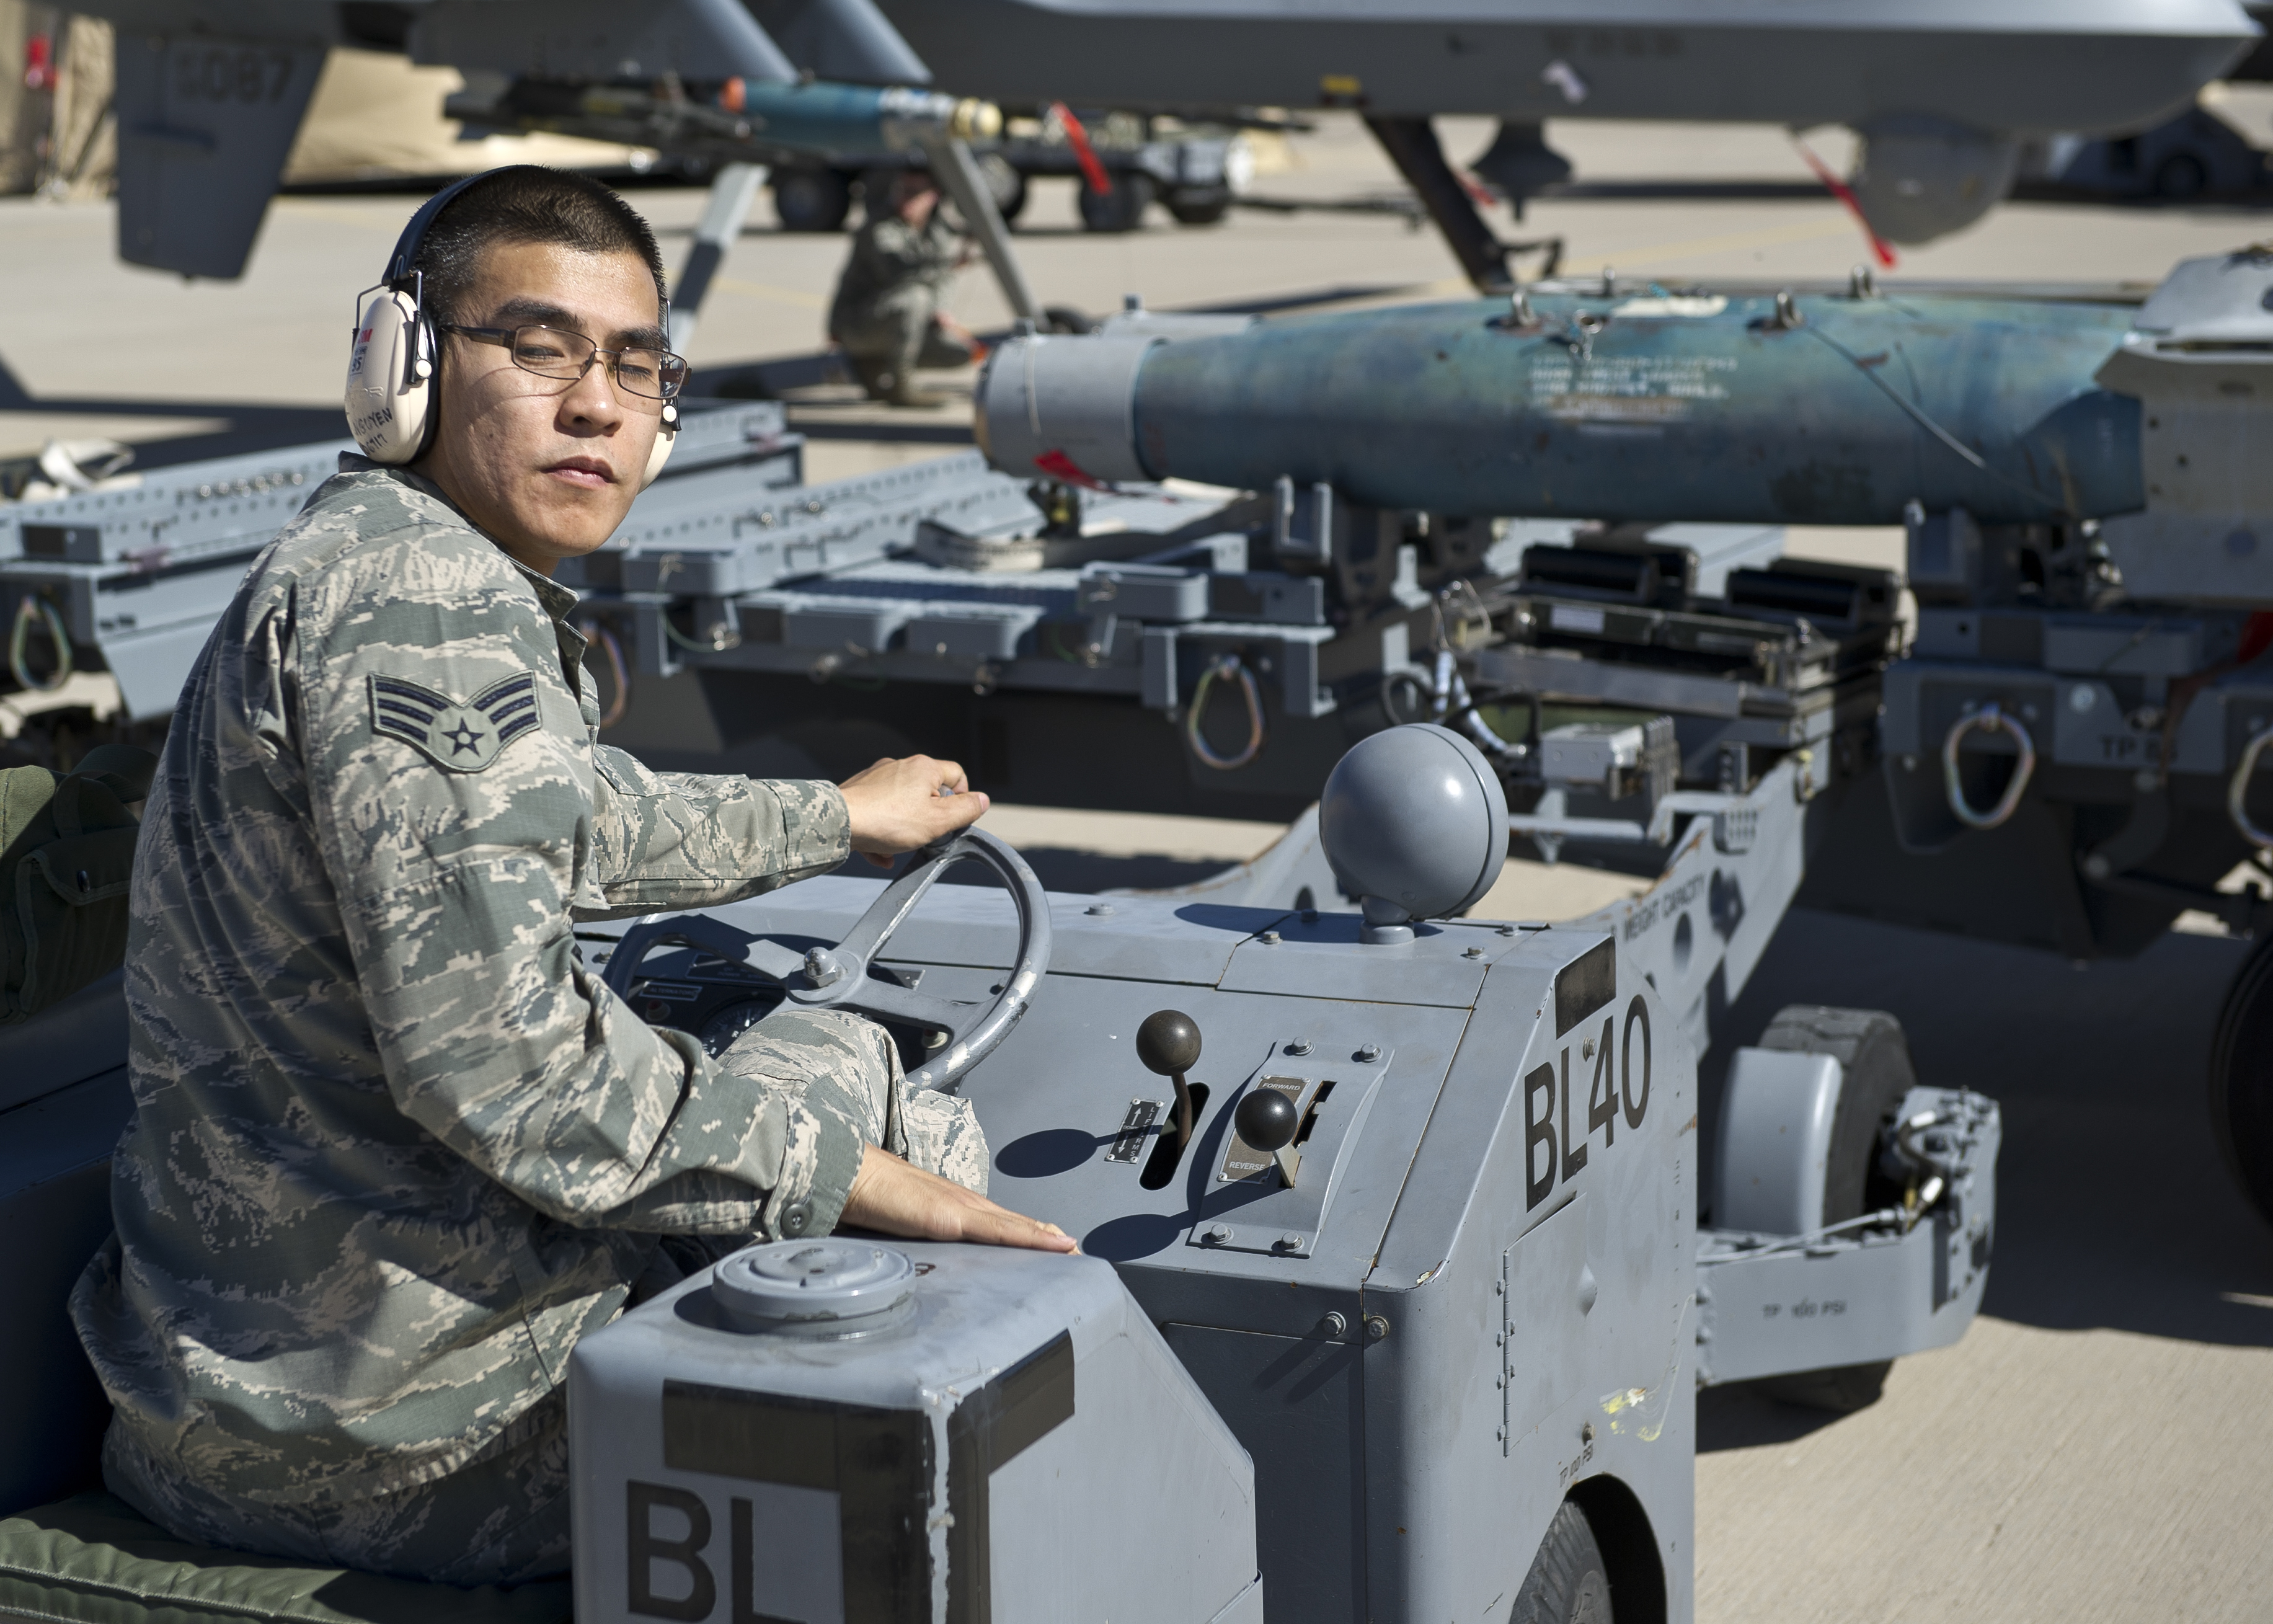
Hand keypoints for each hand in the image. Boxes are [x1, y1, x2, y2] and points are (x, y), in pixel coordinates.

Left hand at [839, 754, 986, 865]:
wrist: (838, 822)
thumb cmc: (888, 821)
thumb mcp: (938, 820)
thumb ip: (965, 810)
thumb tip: (982, 800)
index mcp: (924, 767)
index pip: (957, 774)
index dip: (962, 798)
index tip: (954, 819)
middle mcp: (900, 766)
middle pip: (928, 791)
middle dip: (929, 817)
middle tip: (925, 836)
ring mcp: (877, 778)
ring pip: (902, 805)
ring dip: (905, 828)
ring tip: (898, 846)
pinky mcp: (859, 792)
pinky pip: (879, 813)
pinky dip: (883, 832)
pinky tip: (880, 851)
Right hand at [839, 1144, 1078, 1251]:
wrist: (848, 1176)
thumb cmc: (867, 1200)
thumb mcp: (900, 1227)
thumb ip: (916, 1240)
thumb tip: (917, 1258)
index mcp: (954, 1208)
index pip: (999, 1225)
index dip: (1028, 1235)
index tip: (1053, 1246)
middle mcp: (965, 1204)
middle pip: (1015, 1225)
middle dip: (1046, 1239)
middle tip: (1077, 1254)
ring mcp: (963, 1208)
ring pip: (1016, 1227)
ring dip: (1048, 1240)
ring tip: (1075, 1252)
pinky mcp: (954, 1217)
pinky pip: (1002, 1232)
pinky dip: (1032, 1238)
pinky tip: (1056, 1244)